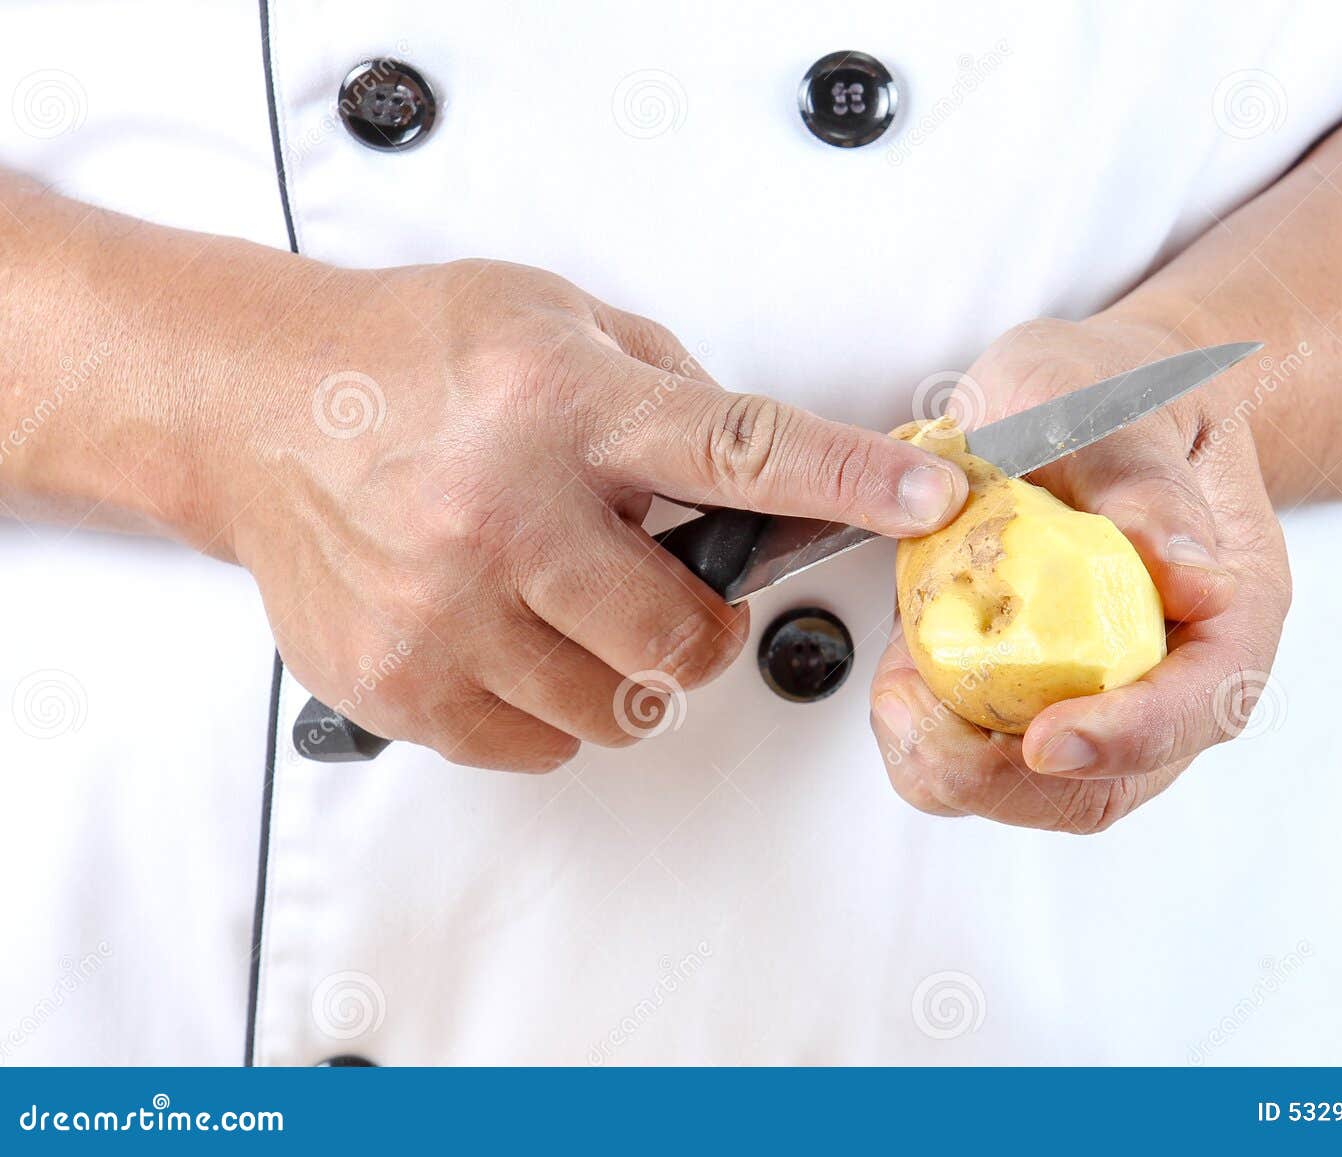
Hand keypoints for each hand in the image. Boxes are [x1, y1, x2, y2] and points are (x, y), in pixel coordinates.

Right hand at [219, 259, 968, 769]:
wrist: (261, 409)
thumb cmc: (412, 360)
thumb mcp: (555, 322)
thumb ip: (670, 393)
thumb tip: (766, 475)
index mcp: (559, 404)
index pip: (741, 452)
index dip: (851, 479)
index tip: (929, 496)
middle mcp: (501, 510)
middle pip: (686, 636)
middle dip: (706, 625)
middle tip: (669, 586)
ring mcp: (443, 610)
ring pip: (622, 708)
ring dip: (628, 668)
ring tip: (573, 603)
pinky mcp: (398, 683)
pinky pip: (542, 744)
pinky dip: (558, 705)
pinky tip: (517, 639)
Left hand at [869, 316, 1291, 830]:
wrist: (1086, 399)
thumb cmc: (1118, 394)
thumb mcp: (1121, 408)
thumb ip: (1144, 484)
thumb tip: (1183, 565)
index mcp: (1228, 612)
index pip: (1201, 706)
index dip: (1128, 737)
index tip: (1046, 738)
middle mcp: (1171, 676)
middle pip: (1110, 782)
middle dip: (1006, 780)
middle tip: (916, 718)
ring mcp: (1100, 700)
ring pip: (1038, 790)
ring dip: (953, 768)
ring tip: (894, 693)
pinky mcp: (1030, 699)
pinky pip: (984, 757)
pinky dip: (931, 739)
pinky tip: (895, 685)